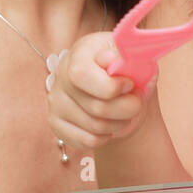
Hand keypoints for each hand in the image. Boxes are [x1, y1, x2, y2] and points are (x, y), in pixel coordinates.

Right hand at [46, 32, 154, 151]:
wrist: (119, 91)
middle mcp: (61, 74)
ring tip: (125, 112)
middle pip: (96, 107)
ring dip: (119, 123)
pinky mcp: (55, 122)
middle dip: (127, 109)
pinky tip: (110, 123)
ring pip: (94, 127)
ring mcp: (55, 100)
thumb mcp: (136, 59)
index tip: (130, 85)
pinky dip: (106, 136)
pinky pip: (87, 141)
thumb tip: (112, 59)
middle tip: (137, 102)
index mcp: (81, 52)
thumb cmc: (128, 71)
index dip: (111, 86)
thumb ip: (129, 58)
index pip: (82, 74)